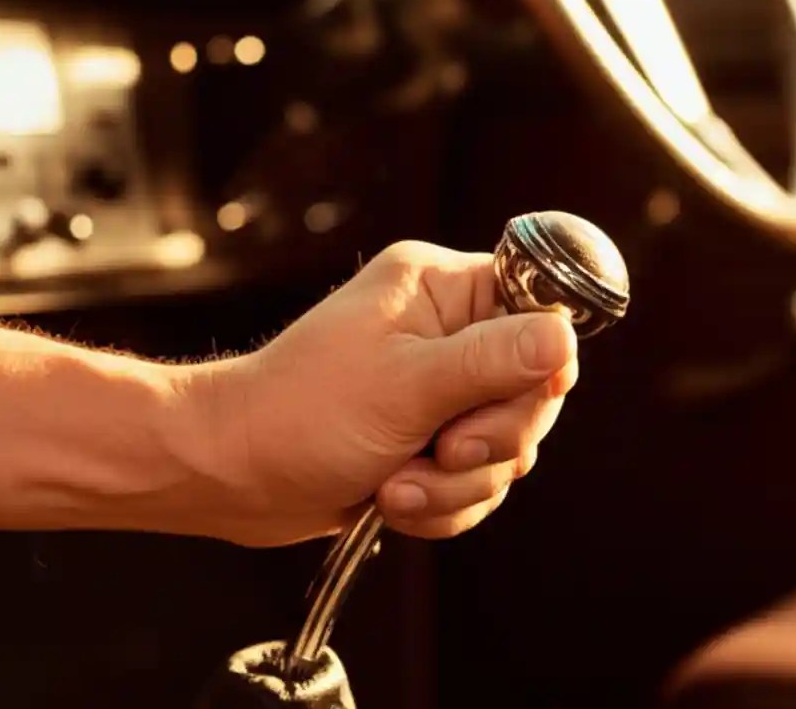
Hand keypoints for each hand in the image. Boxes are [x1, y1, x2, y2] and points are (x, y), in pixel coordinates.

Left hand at [186, 241, 577, 546]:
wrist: (231, 476)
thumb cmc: (299, 413)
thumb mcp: (406, 385)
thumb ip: (493, 361)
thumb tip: (563, 339)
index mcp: (442, 290)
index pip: (539, 308)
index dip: (542, 362)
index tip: (514, 397)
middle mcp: (450, 335)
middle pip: (533, 391)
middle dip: (489, 441)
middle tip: (442, 449)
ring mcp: (442, 392)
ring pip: (507, 448)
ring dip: (457, 483)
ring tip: (397, 485)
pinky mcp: (431, 442)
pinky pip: (478, 482)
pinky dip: (443, 504)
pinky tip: (395, 500)